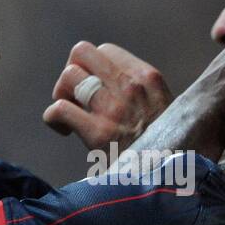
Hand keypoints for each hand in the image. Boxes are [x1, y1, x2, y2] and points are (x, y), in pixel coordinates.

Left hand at [43, 42, 172, 150]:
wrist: (170, 174)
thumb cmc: (168, 146)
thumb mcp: (165, 106)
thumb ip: (142, 91)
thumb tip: (111, 84)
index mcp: (148, 77)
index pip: (106, 50)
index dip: (93, 66)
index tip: (95, 86)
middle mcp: (130, 86)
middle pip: (82, 52)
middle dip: (73, 70)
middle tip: (76, 94)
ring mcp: (113, 109)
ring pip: (69, 75)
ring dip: (62, 93)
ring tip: (71, 111)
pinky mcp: (98, 134)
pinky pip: (60, 109)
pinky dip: (54, 118)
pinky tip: (64, 129)